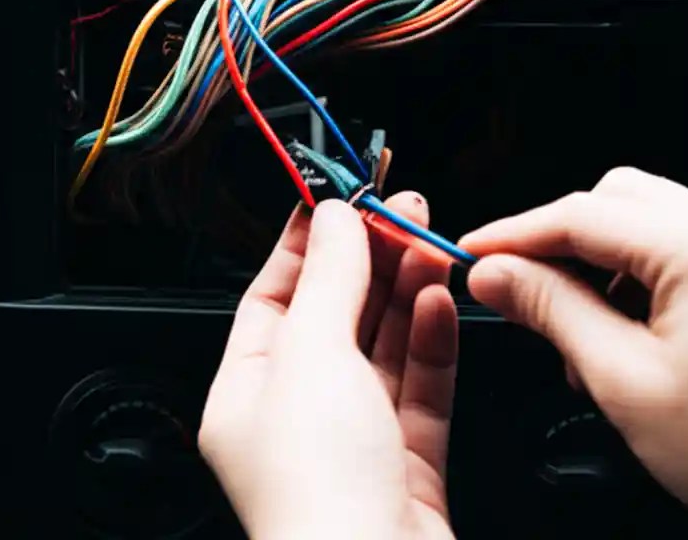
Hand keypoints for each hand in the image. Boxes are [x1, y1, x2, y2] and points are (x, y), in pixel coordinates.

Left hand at [200, 196, 457, 539]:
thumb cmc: (318, 491)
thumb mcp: (313, 357)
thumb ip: (329, 280)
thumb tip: (334, 217)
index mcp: (247, 396)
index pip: (274, 300)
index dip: (308, 245)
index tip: (341, 197)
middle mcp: (298, 419)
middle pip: (335, 318)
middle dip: (370, 260)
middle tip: (404, 207)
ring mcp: (356, 442)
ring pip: (384, 349)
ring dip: (407, 291)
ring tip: (430, 240)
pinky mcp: (409, 465)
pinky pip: (421, 388)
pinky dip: (432, 341)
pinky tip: (441, 301)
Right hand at [459, 168, 687, 538]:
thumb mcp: (627, 383)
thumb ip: (553, 313)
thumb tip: (499, 275)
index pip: (580, 215)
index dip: (513, 236)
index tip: (472, 255)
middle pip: (618, 202)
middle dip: (561, 245)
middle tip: (522, 298)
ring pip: (654, 225)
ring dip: (606, 266)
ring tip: (590, 341)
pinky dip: (650, 280)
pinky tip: (637, 338)